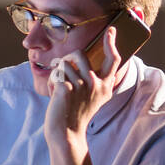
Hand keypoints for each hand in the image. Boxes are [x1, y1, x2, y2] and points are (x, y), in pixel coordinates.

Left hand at [45, 26, 121, 146]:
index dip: (111, 43)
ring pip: (64, 63)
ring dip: (58, 75)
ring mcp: (83, 86)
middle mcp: (97, 84)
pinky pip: (55, 73)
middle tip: (64, 75)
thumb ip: (94, 79)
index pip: (113, 59)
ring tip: (60, 90)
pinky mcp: (67, 88)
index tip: (110, 30)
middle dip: (67, 60)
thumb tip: (81, 57)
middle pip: (80, 53)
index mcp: (106, 86)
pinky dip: (51, 83)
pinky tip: (55, 96)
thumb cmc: (77, 113)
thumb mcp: (93, 97)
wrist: (67, 133)